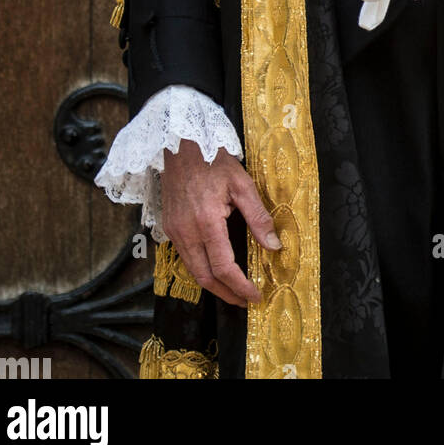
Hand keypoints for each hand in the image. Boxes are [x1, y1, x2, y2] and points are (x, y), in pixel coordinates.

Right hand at [161, 141, 279, 307]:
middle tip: (245, 301)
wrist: (180, 144)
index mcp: (206, 222)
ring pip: (192, 269)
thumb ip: (258, 217)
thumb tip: (274, 246)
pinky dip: (201, 269)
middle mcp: (186, 231)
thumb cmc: (213, 160)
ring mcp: (174, 231)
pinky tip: (214, 269)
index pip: (223, 267)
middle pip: (204, 277)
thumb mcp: (242, 184)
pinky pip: (184, 257)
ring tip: (233, 290)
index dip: (240, 286)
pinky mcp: (169, 227)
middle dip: (226, 294)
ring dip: (213, 284)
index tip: (255, 296)